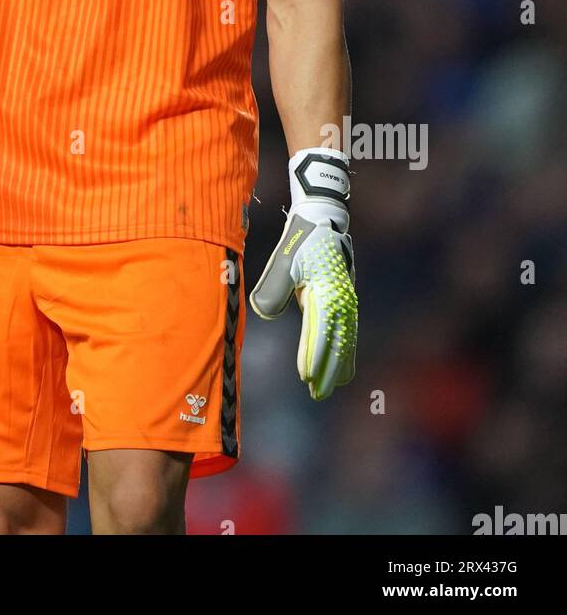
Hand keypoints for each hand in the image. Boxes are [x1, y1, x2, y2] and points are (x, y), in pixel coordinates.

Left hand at [248, 149, 356, 399]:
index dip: (313, 354)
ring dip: (338, 366)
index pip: (320, 330)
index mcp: (327, 290)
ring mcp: (347, 300)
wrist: (322, 220)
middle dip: (327, 369)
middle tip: (316, 394)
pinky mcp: (346, 300)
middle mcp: (341, 298)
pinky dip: (346, 353)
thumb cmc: (299, 241)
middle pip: (337, 341)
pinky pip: (348, 333)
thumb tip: (264, 312)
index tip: (306, 376)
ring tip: (329, 389)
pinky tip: (343, 371)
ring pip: (345, 340)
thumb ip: (273, 287)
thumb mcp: (283, 260)